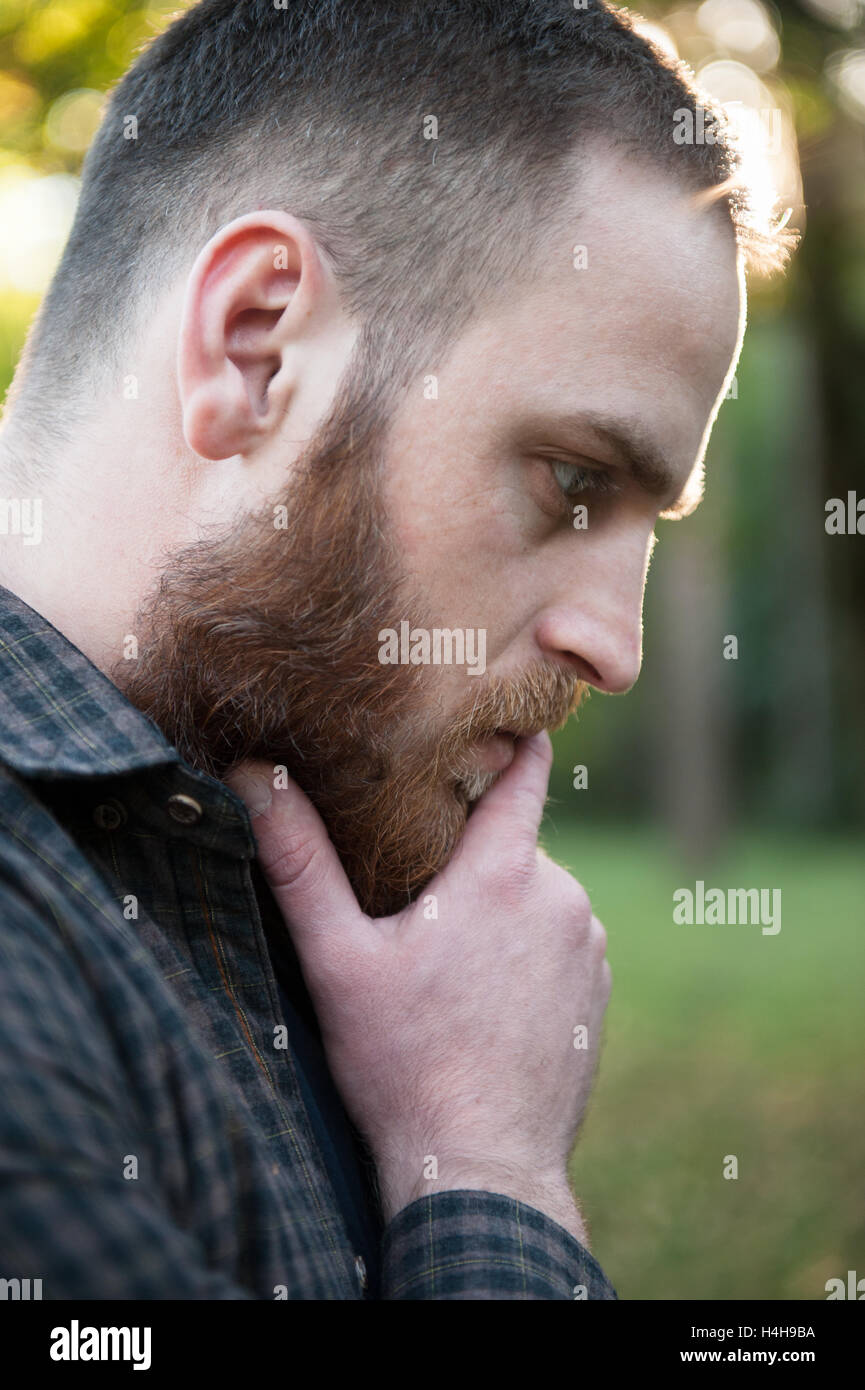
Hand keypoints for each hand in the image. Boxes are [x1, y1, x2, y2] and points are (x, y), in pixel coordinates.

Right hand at [227, 732, 610, 1235]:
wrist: (482, 1170)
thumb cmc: (404, 1064)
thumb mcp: (337, 959)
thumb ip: (299, 860)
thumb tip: (252, 775)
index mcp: (504, 873)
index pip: (526, 771)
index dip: (512, 741)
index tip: (496, 719)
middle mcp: (562, 898)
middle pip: (515, 846)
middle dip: (472, 859)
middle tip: (417, 898)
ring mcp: (589, 950)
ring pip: (538, 899)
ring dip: (501, 913)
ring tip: (446, 966)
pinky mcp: (599, 996)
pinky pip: (560, 948)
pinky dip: (527, 957)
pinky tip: (483, 1003)